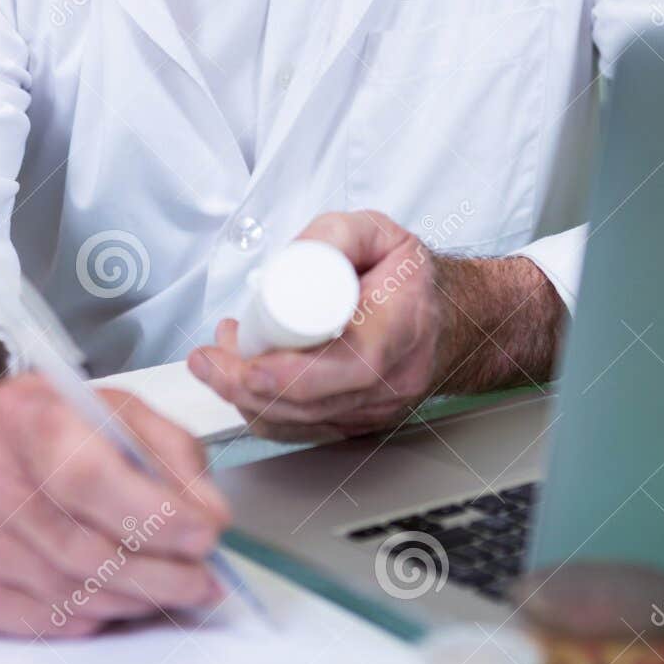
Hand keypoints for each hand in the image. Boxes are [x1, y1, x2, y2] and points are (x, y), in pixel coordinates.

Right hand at [0, 351, 229, 638]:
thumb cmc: (44, 430)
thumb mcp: (112, 410)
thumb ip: (171, 453)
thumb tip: (210, 516)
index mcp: (21, 416)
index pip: (90, 478)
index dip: (156, 515)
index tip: (206, 535)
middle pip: (85, 550)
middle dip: (162, 574)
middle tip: (204, 580)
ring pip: (73, 595)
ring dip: (137, 599)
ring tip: (174, 588)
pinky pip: (48, 622)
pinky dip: (97, 616)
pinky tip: (120, 597)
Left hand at [188, 211, 562, 440]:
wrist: (457, 321)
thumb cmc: (415, 279)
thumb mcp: (379, 234)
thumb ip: (334, 236)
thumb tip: (293, 258)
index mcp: (397, 334)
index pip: (339, 369)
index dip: (283, 371)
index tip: (238, 355)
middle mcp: (387, 386)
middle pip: (302, 404)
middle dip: (240, 384)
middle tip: (206, 356)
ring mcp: (371, 413)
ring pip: (293, 424)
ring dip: (244, 395)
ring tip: (221, 356)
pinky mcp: (355, 425)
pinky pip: (299, 430)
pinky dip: (262, 408)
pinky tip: (243, 376)